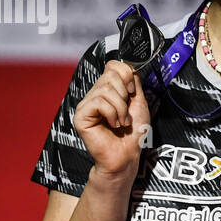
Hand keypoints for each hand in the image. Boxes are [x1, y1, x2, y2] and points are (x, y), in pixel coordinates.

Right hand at [73, 60, 151, 179]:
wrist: (127, 155)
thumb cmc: (133, 133)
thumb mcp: (139, 102)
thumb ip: (134, 83)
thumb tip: (129, 66)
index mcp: (108, 90)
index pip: (113, 66)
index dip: (126, 75)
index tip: (132, 93)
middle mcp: (95, 94)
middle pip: (110, 75)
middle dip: (125, 95)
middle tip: (126, 113)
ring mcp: (86, 104)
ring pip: (105, 90)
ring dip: (121, 108)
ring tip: (121, 122)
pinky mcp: (81, 115)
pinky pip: (98, 102)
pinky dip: (112, 114)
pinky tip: (113, 125)